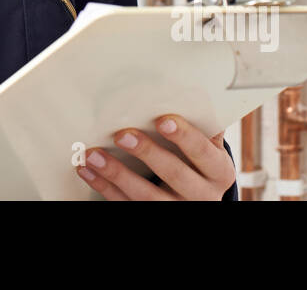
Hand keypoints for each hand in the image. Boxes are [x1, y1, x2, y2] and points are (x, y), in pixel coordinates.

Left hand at [75, 114, 234, 199]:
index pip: (203, 152)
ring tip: (94, 155)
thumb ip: (202, 124)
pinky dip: (104, 186)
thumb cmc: (198, 160)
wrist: (197, 196)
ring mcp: (176, 208)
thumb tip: (189, 92)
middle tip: (122, 135)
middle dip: (147, 153)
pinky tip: (88, 171)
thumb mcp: (208, 146)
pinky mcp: (153, 215)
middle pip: (174, 174)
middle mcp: (202, 195)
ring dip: (117, 173)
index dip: (184, 136)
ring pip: (146, 196)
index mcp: (219, 171)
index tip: (163, 120)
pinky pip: (125, 204)